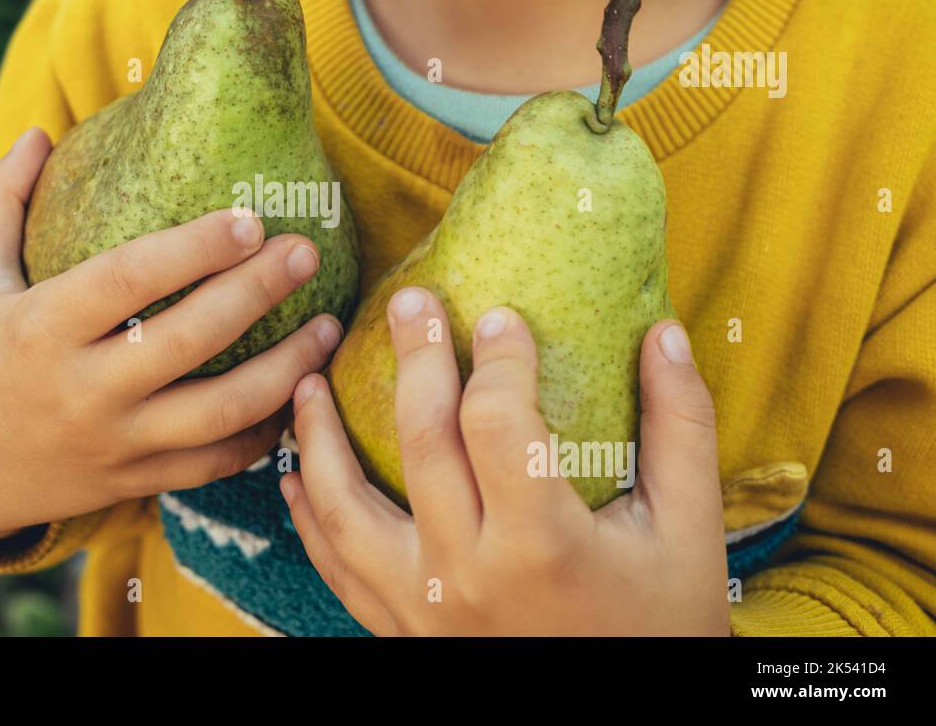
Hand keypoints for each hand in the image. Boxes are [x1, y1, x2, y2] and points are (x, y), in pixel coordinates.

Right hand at [0, 127, 340, 539]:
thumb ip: (0, 203)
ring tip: (329, 326)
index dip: (193, 249)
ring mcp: (113, 443)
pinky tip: (298, 392)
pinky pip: (213, 464)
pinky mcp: (135, 481)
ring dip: (283, 371)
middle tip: (307, 251)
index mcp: (42, 328)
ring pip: (216, 414)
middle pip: (187, 341)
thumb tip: (37, 131)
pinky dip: (263, 433)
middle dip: (256, 294)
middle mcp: (82, 390)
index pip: (127, 281)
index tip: (250, 217)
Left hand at [281, 287, 729, 634]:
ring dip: (317, 438)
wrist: (627, 719)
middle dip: (412, 360)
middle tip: (408, 302)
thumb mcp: (689, 531)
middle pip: (420, 443)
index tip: (500, 317)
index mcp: (542, 544)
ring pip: (344, 508)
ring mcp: (423, 606)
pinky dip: (309, 517)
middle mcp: (468, 573)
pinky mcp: (401, 630)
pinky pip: (335, 567)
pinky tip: (297, 477)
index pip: (499, 422)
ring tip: (307, 382)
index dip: (498, 359)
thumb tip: (665, 333)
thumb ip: (680, 428)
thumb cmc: (663, 624)